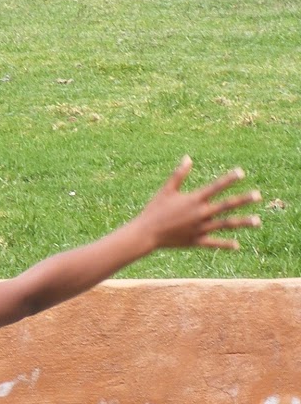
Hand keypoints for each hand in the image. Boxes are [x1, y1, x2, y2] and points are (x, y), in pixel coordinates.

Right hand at [134, 157, 262, 250]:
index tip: (241, 173)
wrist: (145, 234)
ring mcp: (199, 228)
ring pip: (225, 224)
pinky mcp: (195, 241)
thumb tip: (188, 158)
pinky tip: (237, 245)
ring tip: (257, 221)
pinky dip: (225, 244)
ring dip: (242, 222)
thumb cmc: (154, 210)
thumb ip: (179, 175)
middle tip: (258, 195)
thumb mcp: (166, 191)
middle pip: (226, 205)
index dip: (229, 179)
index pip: (215, 187)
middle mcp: (200, 214)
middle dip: (243, 200)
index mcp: (194, 200)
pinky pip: (213, 243)